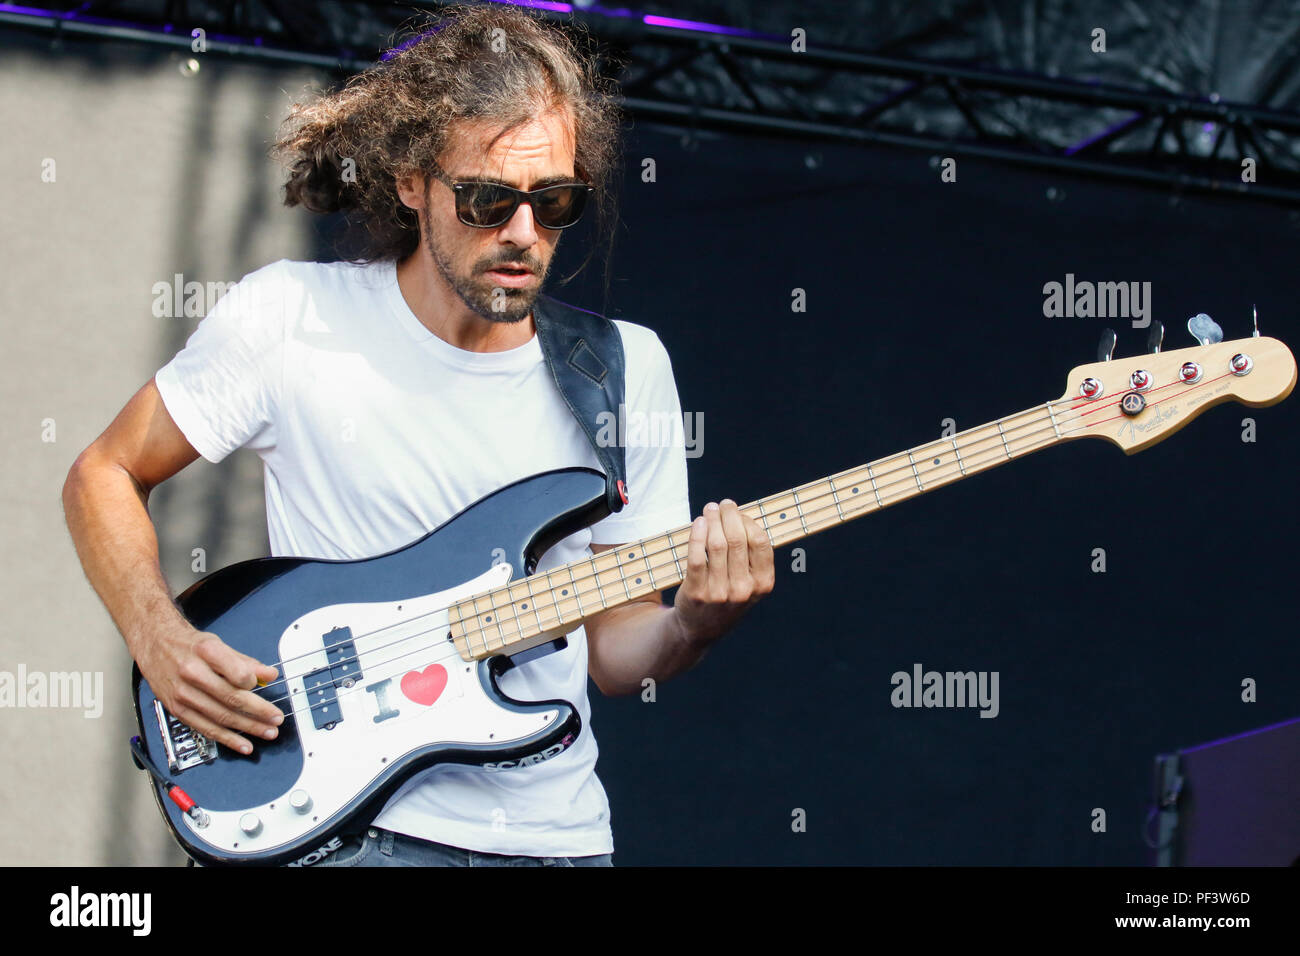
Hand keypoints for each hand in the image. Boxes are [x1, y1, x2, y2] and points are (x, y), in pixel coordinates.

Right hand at [137, 623, 282, 754]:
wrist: (155, 645)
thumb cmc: (189, 645)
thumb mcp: (217, 643)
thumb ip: (244, 661)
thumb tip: (269, 674)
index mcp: (206, 651)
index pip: (235, 671)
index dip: (253, 682)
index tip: (266, 684)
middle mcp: (192, 672)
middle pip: (231, 697)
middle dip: (258, 711)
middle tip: (276, 718)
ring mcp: (183, 694)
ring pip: (221, 716)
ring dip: (248, 728)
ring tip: (267, 732)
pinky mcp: (178, 710)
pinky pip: (206, 728)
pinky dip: (227, 739)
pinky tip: (243, 744)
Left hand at [673, 498, 774, 645]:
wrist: (701, 628)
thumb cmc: (727, 595)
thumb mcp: (749, 582)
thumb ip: (750, 555)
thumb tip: (739, 515)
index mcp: (763, 584)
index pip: (759, 542)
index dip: (748, 521)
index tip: (737, 512)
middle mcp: (744, 590)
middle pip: (737, 540)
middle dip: (729, 516)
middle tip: (723, 504)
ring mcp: (720, 593)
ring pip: (717, 545)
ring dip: (712, 521)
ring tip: (709, 509)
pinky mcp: (697, 593)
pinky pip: (697, 556)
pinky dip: (697, 535)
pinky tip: (698, 523)